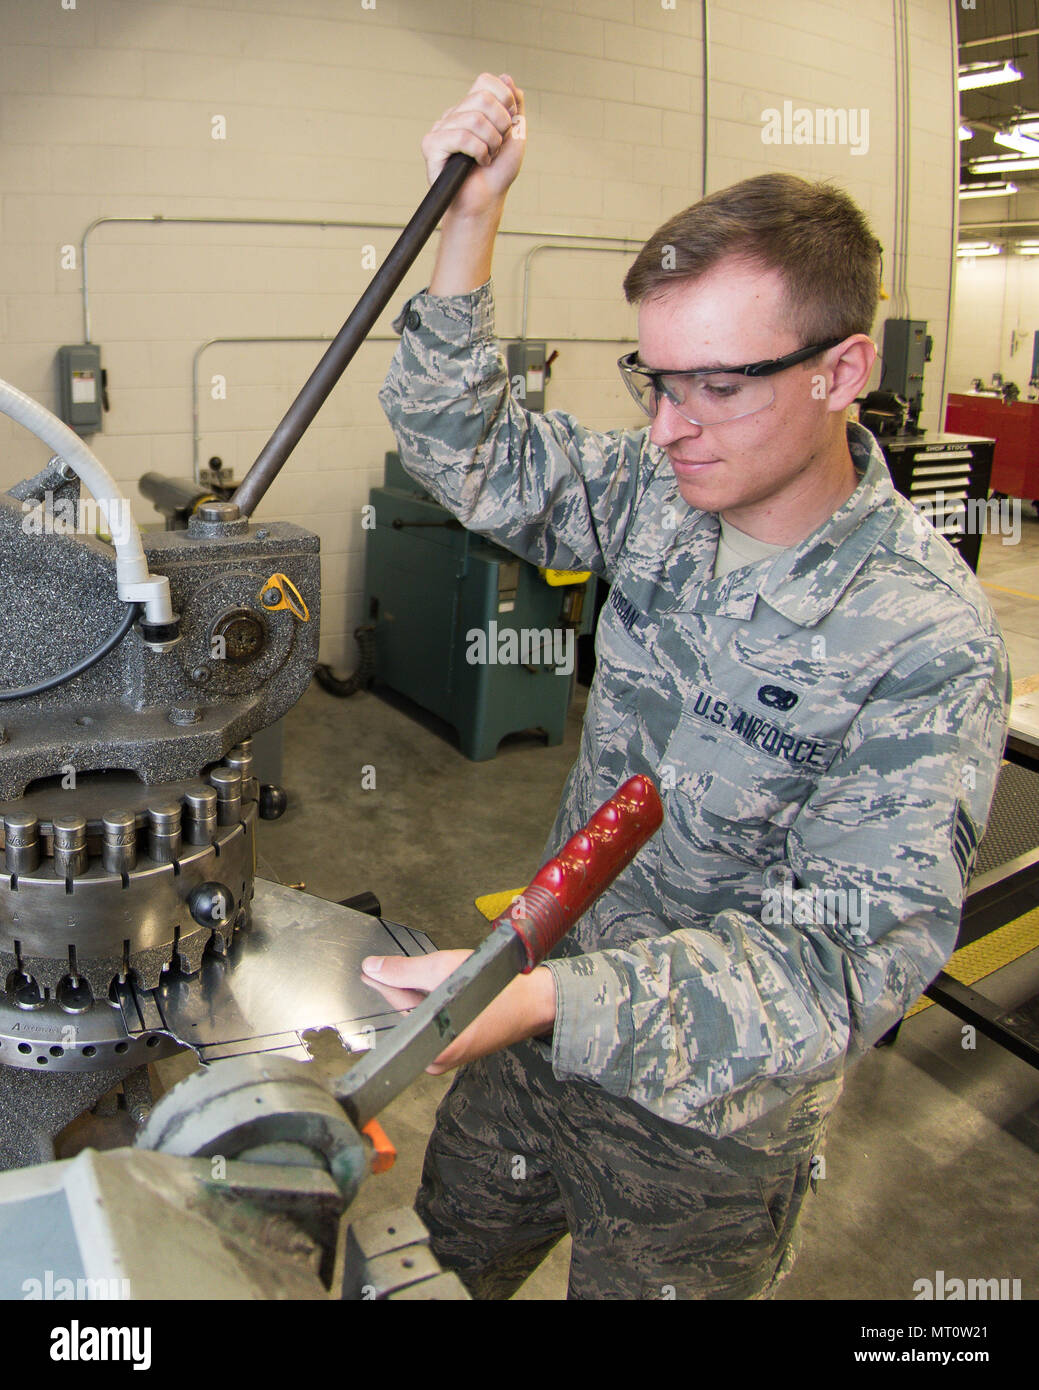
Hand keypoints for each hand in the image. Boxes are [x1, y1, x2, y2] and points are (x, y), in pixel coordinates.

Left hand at [361, 948, 555, 1074]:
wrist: (534, 1001)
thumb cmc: (498, 989)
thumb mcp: (444, 970)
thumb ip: (404, 970)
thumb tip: (374, 968)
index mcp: (432, 1047)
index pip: (396, 1008)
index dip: (385, 983)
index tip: (372, 971)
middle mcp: (438, 1061)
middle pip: (408, 1016)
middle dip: (412, 991)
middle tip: (431, 972)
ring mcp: (448, 1059)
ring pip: (422, 1020)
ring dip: (427, 998)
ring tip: (450, 982)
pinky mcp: (457, 1052)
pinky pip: (436, 1026)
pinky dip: (439, 1008)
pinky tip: (455, 993)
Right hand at [421, 72, 525, 220]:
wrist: (485, 202)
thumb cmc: (497, 173)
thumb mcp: (515, 135)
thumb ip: (514, 105)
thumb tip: (506, 77)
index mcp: (470, 108)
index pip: (484, 82)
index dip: (504, 98)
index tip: (510, 122)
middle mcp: (454, 115)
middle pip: (482, 98)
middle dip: (500, 124)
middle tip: (499, 145)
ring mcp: (441, 129)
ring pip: (474, 119)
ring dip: (491, 143)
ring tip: (489, 157)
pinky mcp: (431, 145)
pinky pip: (462, 137)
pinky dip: (478, 152)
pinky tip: (478, 163)